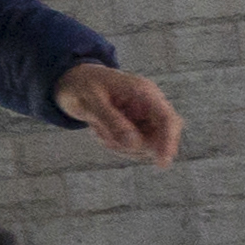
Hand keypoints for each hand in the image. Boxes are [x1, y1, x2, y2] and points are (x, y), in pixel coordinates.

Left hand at [58, 64, 182, 164]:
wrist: (76, 81)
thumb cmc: (85, 84)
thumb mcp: (92, 100)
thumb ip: (111, 120)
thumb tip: (135, 144)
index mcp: (144, 92)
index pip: (166, 118)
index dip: (168, 142)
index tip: (162, 163)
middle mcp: (149, 105)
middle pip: (160, 137)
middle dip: (136, 146)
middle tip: (107, 138)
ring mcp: (144, 117)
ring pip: (144, 146)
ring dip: (120, 145)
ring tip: (98, 126)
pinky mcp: (136, 127)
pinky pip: (132, 147)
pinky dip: (115, 144)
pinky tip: (100, 129)